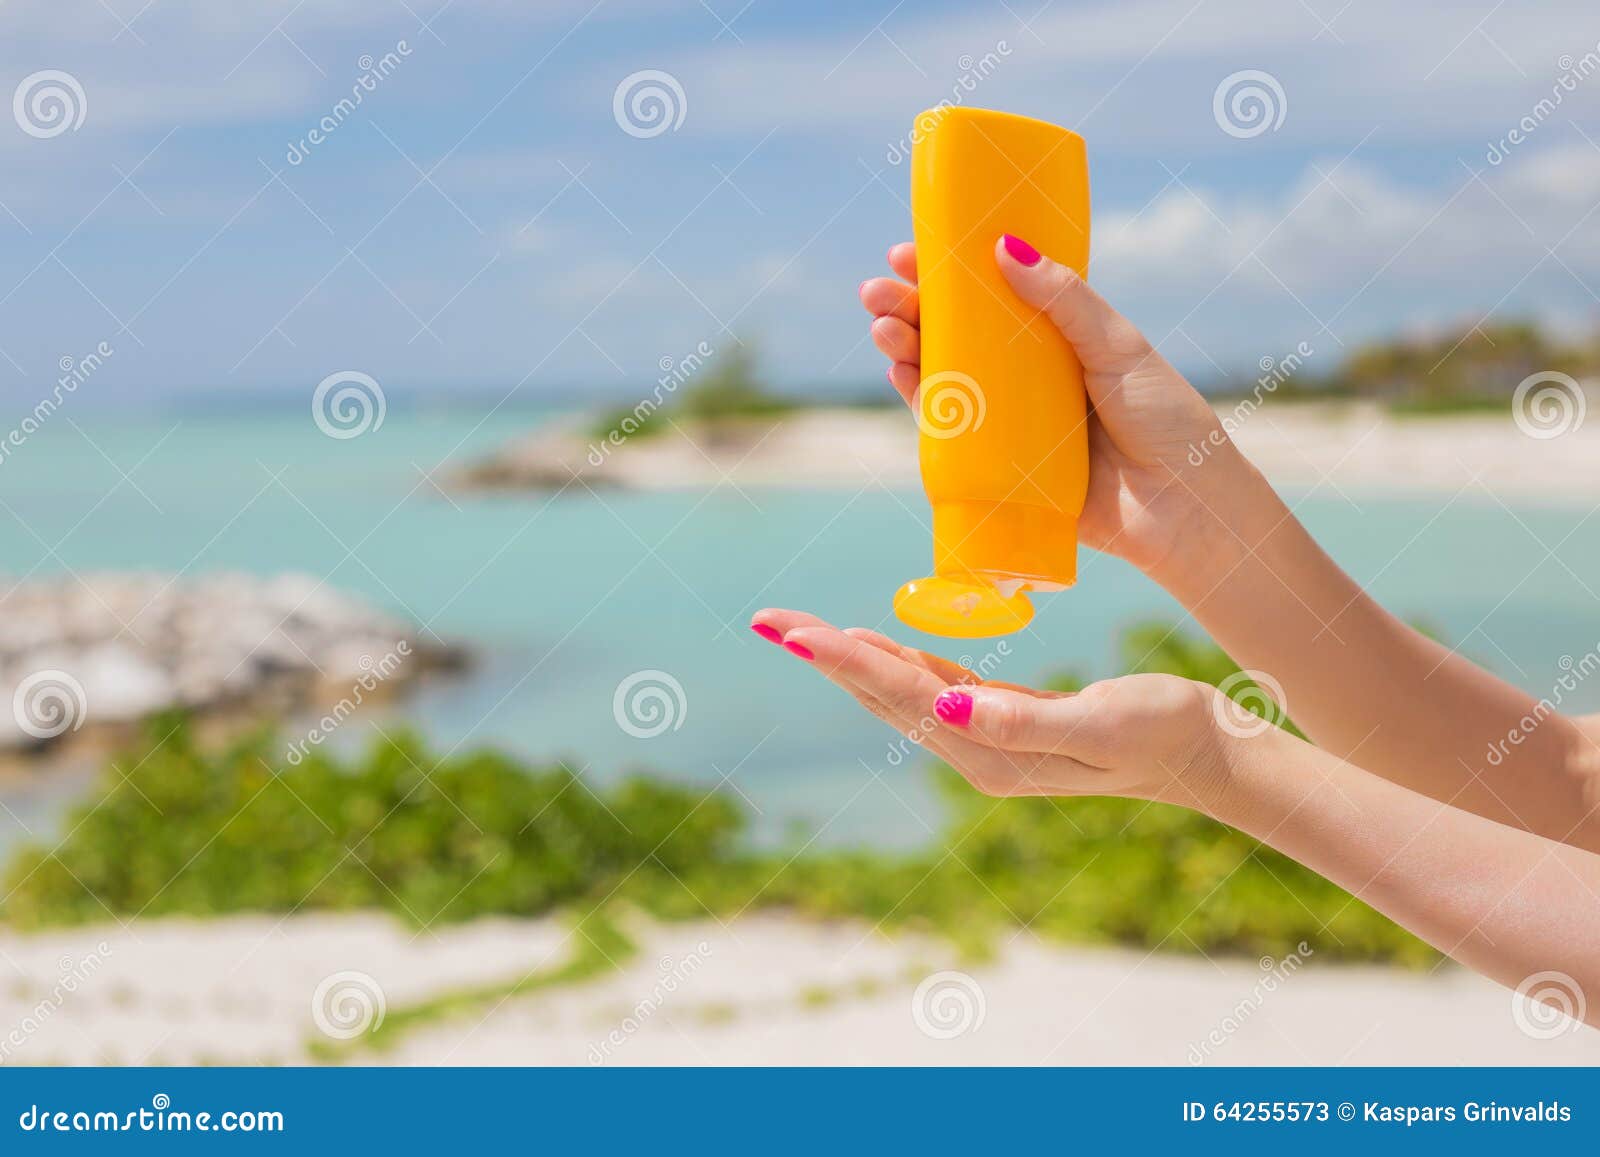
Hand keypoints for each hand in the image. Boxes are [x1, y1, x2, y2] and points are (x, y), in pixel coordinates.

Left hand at [752, 608, 1234, 809]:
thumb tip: (946, 707)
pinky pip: (931, 689)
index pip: (901, 695)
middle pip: (883, 694)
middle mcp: (976, 751)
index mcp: (992, 752)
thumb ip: (1023, 719)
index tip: (792, 634)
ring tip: (796, 630)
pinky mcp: (1002, 721)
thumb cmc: (1165, 731)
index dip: (845, 660)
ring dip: (848, 657)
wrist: (1209, 753)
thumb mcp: (1100, 724)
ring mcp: (986, 739)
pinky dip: (894, 661)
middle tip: (767, 620)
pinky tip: (870, 643)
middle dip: (825, 655)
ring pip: (899, 691)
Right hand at [859, 238, 1251, 583]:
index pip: (995, 293)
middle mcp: (1032, 376)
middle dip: (913, 310)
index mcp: (1062, 337)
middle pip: (959, 334)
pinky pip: (950, 433)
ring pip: (947, 379)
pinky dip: (919, 404)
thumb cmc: (1166, 423)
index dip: (950, 272)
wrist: (1183, 512)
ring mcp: (1013, 421)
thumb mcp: (1119, 348)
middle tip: (879, 291)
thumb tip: (1005, 248)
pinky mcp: (1003, 469)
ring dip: (907, 350)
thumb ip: (1065, 300)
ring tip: (882, 328)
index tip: (911, 251)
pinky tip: (898, 376)